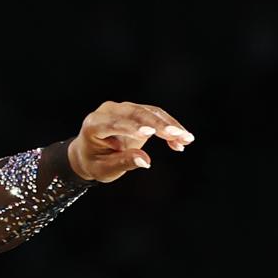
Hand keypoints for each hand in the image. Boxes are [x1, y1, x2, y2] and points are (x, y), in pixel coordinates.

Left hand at [67, 101, 194, 183]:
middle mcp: (108, 111)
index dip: (132, 127)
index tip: (149, 133)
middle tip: (177, 135)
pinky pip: (155, 115)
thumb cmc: (95, 162)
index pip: (114, 123)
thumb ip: (123, 162)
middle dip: (159, 125)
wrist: (90, 152)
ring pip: (150, 112)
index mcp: (94, 124)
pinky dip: (169, 127)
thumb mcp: (105, 169)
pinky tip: (181, 140)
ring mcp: (123, 108)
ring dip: (169, 125)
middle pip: (136, 114)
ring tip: (186, 139)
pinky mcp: (135, 111)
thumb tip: (145, 161)